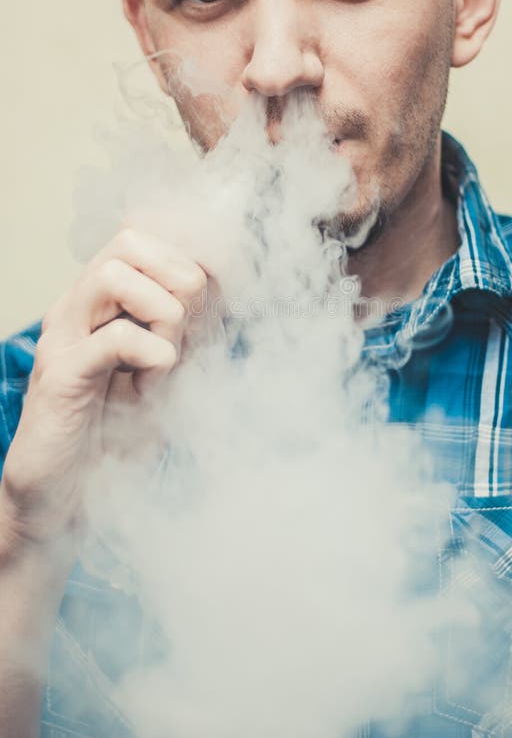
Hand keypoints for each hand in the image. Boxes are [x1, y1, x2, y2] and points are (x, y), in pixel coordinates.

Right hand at [0, 228, 207, 547]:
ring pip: (112, 275)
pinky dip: (152, 354)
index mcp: (101, 305)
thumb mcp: (165, 371)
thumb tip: (223, 283)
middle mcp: (78, 311)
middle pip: (127, 242)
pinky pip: (113, 338)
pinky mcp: (61, 379)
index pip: (141, 239)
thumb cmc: (116, 434)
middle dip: (175, 275)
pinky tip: (154, 382)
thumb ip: (186, 329)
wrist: (69, 497)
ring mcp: (64, 340)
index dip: (184, 262)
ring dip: (161, 310)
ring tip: (167, 355)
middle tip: (184, 328)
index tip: (202, 309)